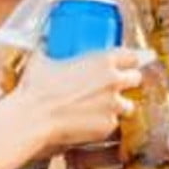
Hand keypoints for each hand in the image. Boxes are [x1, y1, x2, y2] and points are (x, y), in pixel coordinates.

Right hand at [15, 48, 144, 148]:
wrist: (33, 118)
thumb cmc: (36, 88)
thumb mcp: (41, 59)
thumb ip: (48, 47)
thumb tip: (44, 41)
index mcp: (103, 60)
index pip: (132, 56)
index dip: (127, 60)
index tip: (122, 63)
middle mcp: (114, 82)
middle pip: (136, 79)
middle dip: (127, 82)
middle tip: (112, 85)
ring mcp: (113, 106)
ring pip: (128, 105)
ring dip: (118, 105)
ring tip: (102, 107)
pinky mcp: (107, 127)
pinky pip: (113, 124)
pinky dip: (104, 123)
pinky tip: (89, 122)